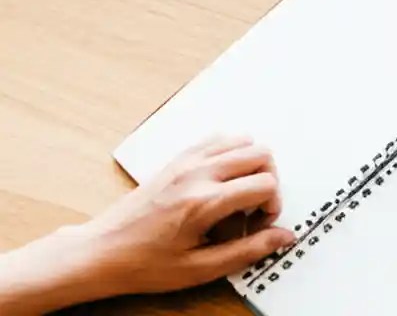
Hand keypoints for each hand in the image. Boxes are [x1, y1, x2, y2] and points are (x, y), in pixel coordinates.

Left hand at [0, 135, 294, 313]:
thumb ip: (247, 251)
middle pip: (260, 153)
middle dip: (269, 180)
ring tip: (239, 193)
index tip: (260, 224)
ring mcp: (185, 162)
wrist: (101, 251)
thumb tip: (282, 237)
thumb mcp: (199, 269)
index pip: (264, 184)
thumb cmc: (143, 263)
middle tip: (255, 208)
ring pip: (242, 140)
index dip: (273, 206)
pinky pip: (217, 139)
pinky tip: (222, 182)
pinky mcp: (176, 159)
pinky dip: (230, 154)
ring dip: (251, 164)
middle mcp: (197, 174)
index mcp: (204, 202)